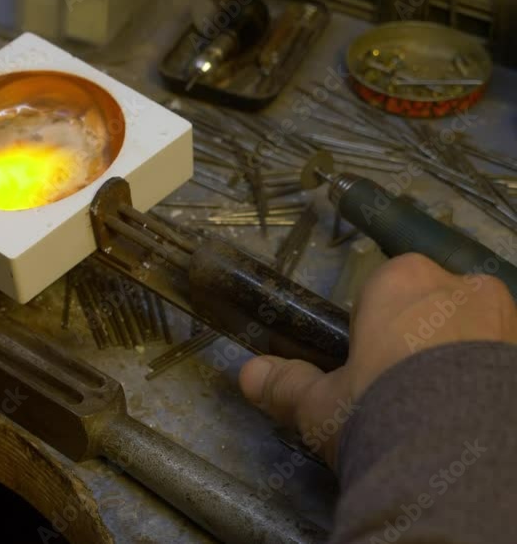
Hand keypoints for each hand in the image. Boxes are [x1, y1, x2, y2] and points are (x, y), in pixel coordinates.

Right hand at [239, 253, 516, 466]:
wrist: (464, 457)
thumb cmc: (380, 409)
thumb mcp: (322, 406)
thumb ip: (288, 386)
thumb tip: (248, 374)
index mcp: (403, 282)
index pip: (387, 286)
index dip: (376, 326)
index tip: (370, 366)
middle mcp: (463, 288)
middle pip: (439, 305)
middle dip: (426, 339)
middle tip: (408, 391)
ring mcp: (508, 321)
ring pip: (480, 333)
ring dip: (465, 361)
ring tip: (446, 413)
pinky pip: (505, 363)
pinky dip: (493, 385)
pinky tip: (476, 420)